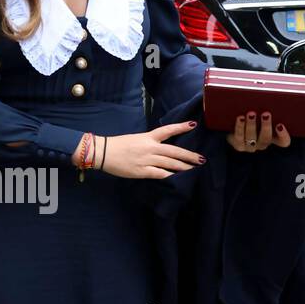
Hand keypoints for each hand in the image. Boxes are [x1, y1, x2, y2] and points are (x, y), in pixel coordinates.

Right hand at [74, 122, 205, 178]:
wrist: (103, 152)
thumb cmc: (118, 146)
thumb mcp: (135, 139)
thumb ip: (149, 144)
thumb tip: (161, 150)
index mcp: (148, 137)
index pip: (168, 130)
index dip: (181, 127)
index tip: (193, 125)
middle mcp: (150, 147)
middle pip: (174, 150)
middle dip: (189, 155)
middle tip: (201, 159)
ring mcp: (147, 159)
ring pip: (170, 163)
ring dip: (183, 167)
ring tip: (193, 169)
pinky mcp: (142, 171)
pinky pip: (160, 174)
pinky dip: (169, 176)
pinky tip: (177, 179)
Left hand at [226, 110, 290, 152]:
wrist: (234, 124)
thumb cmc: (254, 115)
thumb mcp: (262, 111)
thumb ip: (268, 107)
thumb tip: (273, 93)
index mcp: (274, 137)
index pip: (283, 141)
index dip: (283, 135)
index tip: (280, 125)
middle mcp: (263, 143)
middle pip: (266, 139)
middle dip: (266, 126)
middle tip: (266, 114)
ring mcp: (250, 146)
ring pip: (252, 138)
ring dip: (252, 125)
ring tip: (251, 114)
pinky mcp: (239, 145)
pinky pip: (239, 138)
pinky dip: (240, 127)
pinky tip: (240, 118)